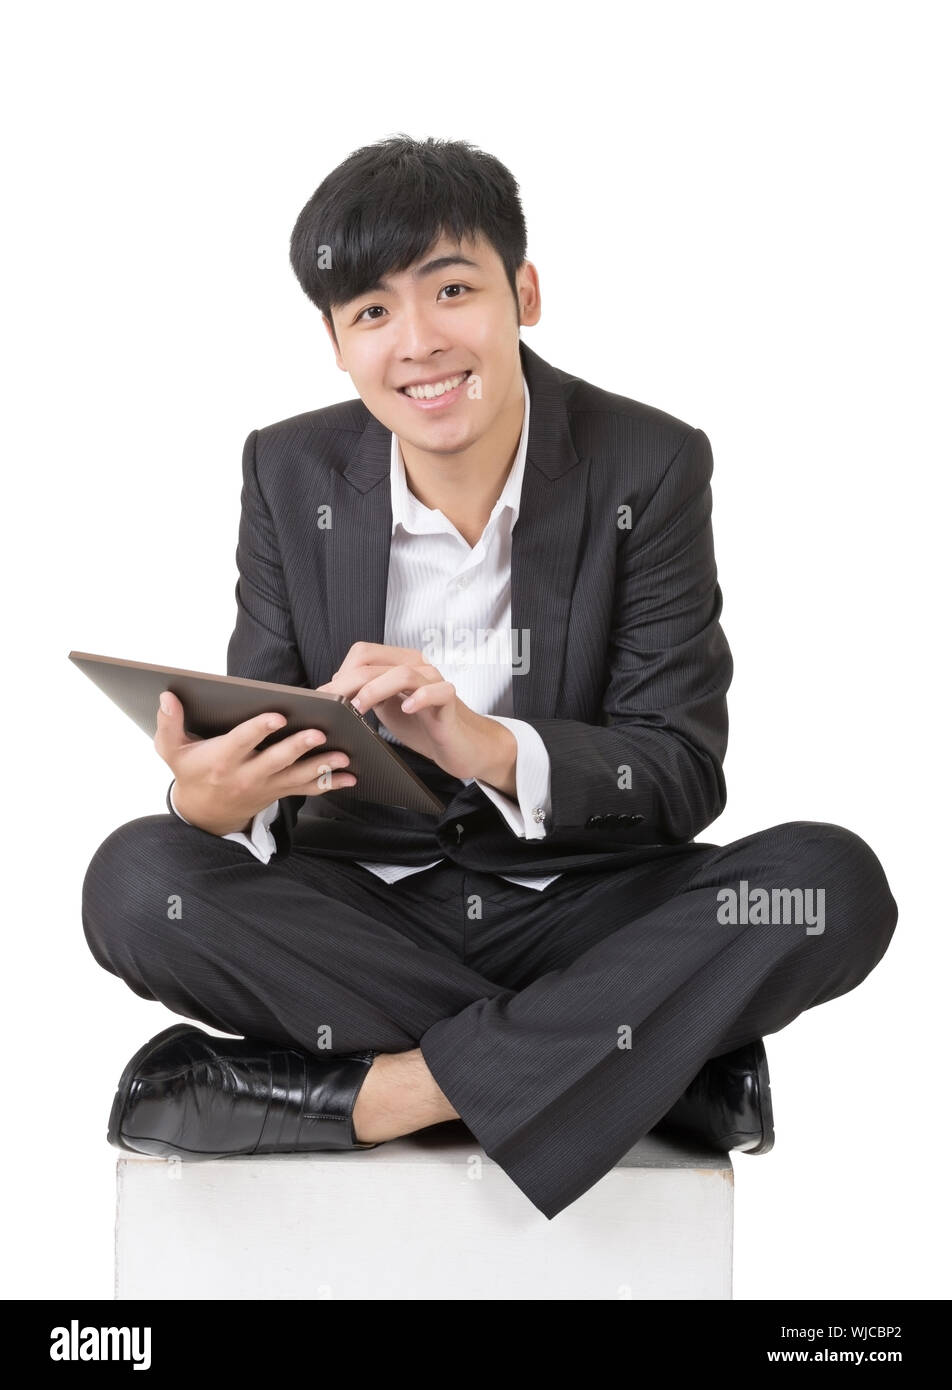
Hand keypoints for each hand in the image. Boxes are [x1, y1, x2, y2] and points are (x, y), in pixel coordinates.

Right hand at [154, 690, 356, 835]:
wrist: (204, 813)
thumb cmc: (190, 772)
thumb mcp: (171, 751)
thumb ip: (168, 723)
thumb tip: (167, 695)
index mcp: (221, 760)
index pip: (242, 742)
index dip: (259, 729)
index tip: (277, 716)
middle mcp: (245, 775)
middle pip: (275, 760)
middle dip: (298, 747)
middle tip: (319, 734)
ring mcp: (265, 786)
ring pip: (297, 776)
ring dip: (322, 767)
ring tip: (344, 756)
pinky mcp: (279, 791)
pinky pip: (306, 789)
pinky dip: (330, 783)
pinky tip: (351, 776)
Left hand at [315, 642, 507, 782]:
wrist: (460, 745)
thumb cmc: (422, 725)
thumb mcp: (386, 707)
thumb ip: (365, 695)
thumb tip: (330, 694)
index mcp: (399, 663)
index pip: (363, 653)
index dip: (342, 672)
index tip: (327, 696)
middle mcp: (417, 667)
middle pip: (375, 664)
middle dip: (347, 684)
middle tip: (331, 705)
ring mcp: (435, 682)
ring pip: (402, 673)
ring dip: (374, 690)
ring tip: (360, 709)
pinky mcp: (450, 701)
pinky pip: (438, 691)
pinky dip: (421, 697)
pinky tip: (407, 709)